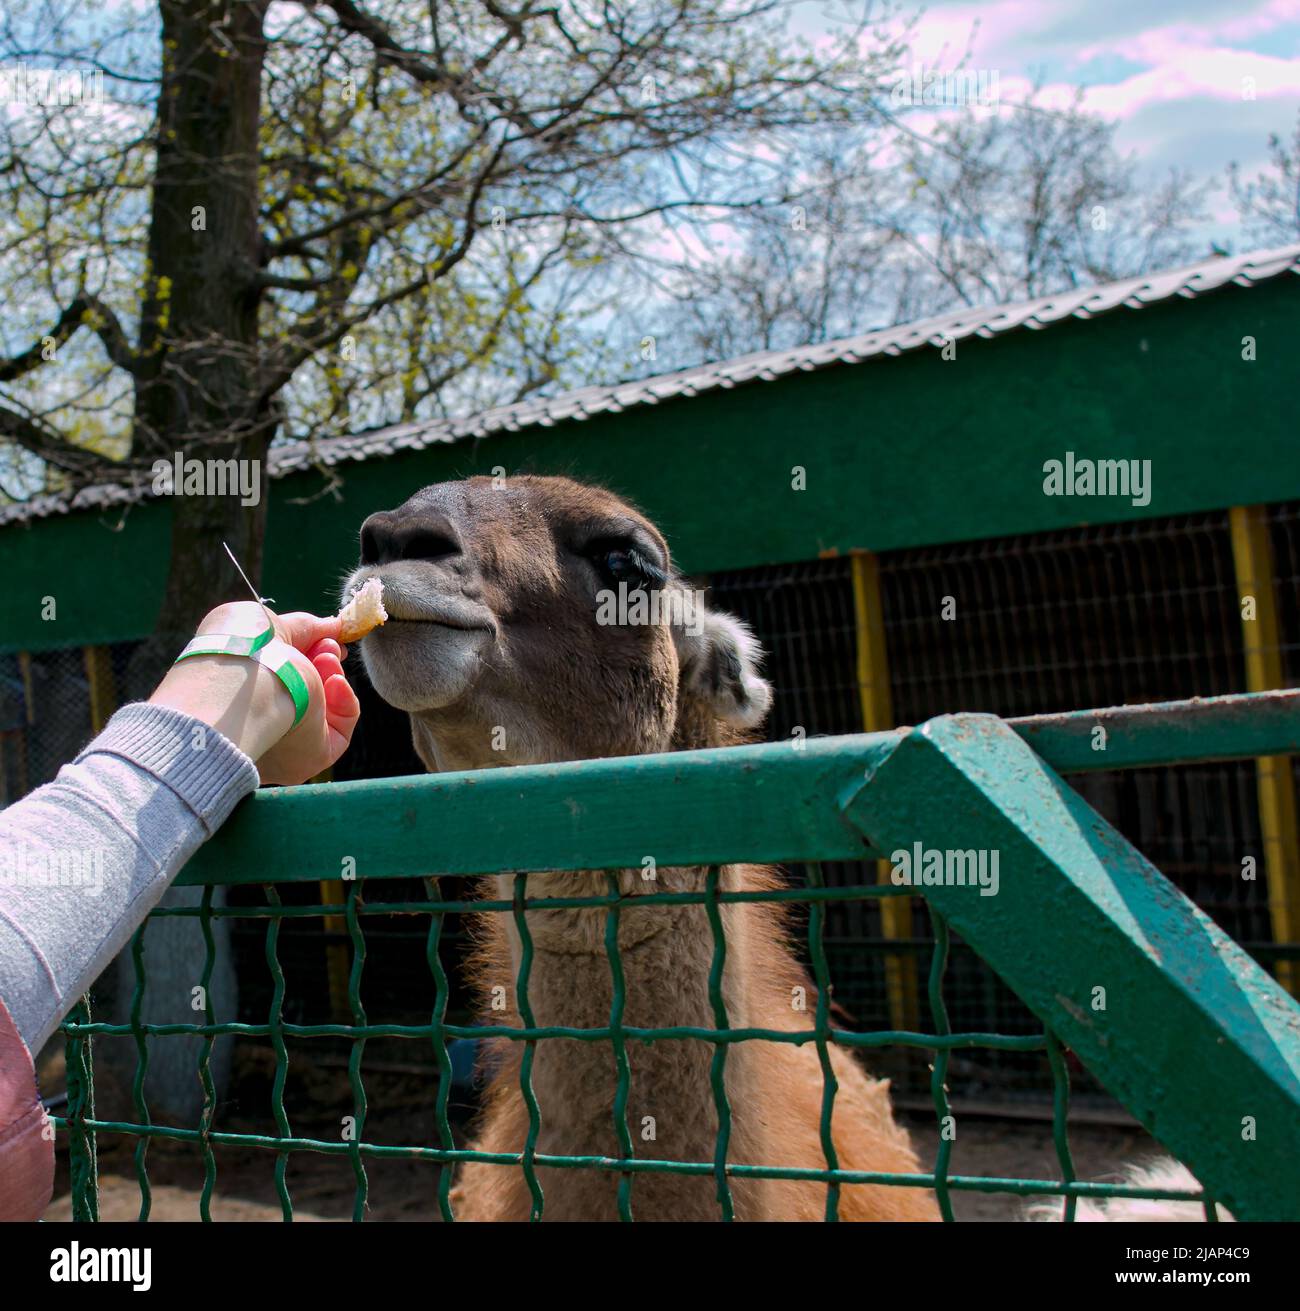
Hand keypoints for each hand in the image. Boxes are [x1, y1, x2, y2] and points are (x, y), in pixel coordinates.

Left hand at [149, 601, 360, 784]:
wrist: (246, 685)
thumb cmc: (244, 653)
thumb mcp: (270, 627)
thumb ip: (305, 628)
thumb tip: (334, 625)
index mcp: (241, 699)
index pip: (280, 681)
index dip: (304, 656)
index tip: (317, 638)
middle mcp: (263, 726)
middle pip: (306, 693)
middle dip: (321, 662)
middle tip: (326, 645)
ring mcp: (287, 745)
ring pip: (325, 710)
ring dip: (332, 677)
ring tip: (326, 658)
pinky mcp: (312, 757)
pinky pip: (340, 730)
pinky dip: (344, 702)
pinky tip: (334, 682)